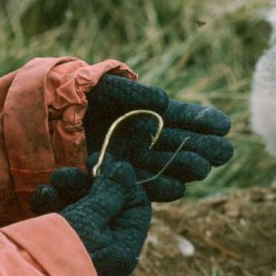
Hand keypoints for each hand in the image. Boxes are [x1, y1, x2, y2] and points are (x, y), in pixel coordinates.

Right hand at [59, 160, 150, 275]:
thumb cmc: (61, 250)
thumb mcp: (91, 217)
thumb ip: (110, 191)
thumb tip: (126, 169)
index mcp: (123, 249)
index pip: (135, 205)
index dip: (120, 181)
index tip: (100, 162)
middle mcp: (107, 253)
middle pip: (106, 206)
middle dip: (86, 185)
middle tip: (66, 174)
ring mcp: (81, 254)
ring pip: (81, 211)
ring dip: (66, 192)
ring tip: (51, 186)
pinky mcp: (56, 252)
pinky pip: (61, 224)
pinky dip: (52, 207)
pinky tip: (40, 199)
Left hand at [84, 74, 232, 201]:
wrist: (51, 118)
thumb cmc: (83, 96)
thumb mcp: (108, 88)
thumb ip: (134, 92)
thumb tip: (163, 102)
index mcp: (155, 113)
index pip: (188, 119)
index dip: (206, 122)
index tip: (224, 125)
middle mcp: (153, 138)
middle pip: (187, 145)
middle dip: (205, 148)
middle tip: (221, 151)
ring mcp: (140, 160)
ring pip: (173, 167)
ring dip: (187, 167)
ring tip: (202, 167)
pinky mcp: (124, 179)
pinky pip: (150, 187)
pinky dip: (163, 187)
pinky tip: (179, 186)